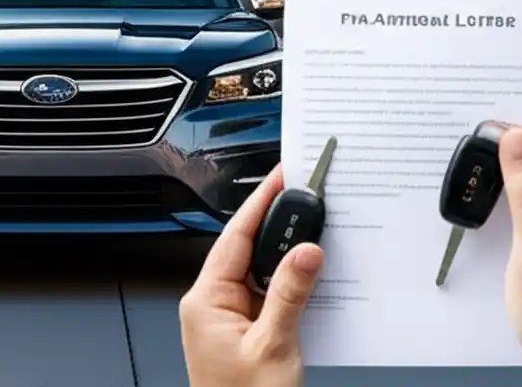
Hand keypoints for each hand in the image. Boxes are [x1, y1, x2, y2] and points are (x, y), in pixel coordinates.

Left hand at [179, 165, 323, 386]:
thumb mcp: (273, 346)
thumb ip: (291, 294)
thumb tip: (307, 250)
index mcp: (205, 300)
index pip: (235, 236)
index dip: (260, 202)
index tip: (281, 175)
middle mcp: (211, 304)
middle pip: (247, 249)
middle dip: (277, 223)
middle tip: (307, 193)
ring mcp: (227, 319)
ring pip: (260, 271)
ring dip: (286, 255)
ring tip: (317, 227)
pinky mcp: (244, 333)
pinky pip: (268, 295)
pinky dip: (290, 284)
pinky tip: (313, 275)